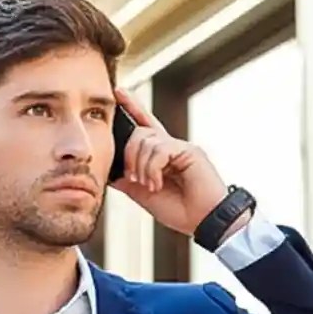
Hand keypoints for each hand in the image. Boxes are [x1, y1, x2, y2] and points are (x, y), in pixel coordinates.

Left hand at [110, 87, 230, 235]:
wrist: (203, 222)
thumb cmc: (179, 210)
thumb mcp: (144, 194)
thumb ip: (128, 179)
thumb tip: (109, 170)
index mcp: (161, 156)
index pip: (144, 124)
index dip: (132, 106)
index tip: (118, 91)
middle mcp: (171, 147)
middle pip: (139, 133)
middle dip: (129, 156)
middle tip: (134, 179)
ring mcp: (181, 147)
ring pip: (146, 141)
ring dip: (142, 167)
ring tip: (151, 186)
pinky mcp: (189, 151)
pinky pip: (160, 149)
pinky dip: (153, 168)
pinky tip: (158, 184)